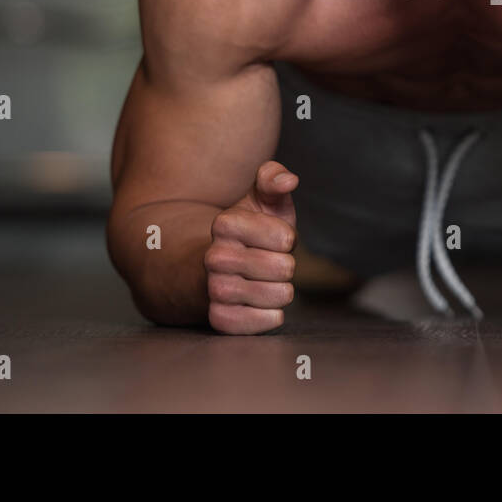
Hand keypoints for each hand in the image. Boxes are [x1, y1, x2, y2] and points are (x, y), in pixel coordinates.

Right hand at [205, 160, 298, 333]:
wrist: (213, 270)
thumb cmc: (250, 232)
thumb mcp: (260, 200)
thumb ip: (273, 179)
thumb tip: (288, 180)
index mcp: (225, 224)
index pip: (285, 238)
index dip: (288, 238)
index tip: (274, 238)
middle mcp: (214, 257)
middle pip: (284, 268)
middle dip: (286, 266)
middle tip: (270, 262)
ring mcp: (214, 290)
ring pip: (277, 297)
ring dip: (281, 291)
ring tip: (266, 282)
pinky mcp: (220, 319)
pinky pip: (263, 322)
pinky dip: (272, 316)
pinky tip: (263, 305)